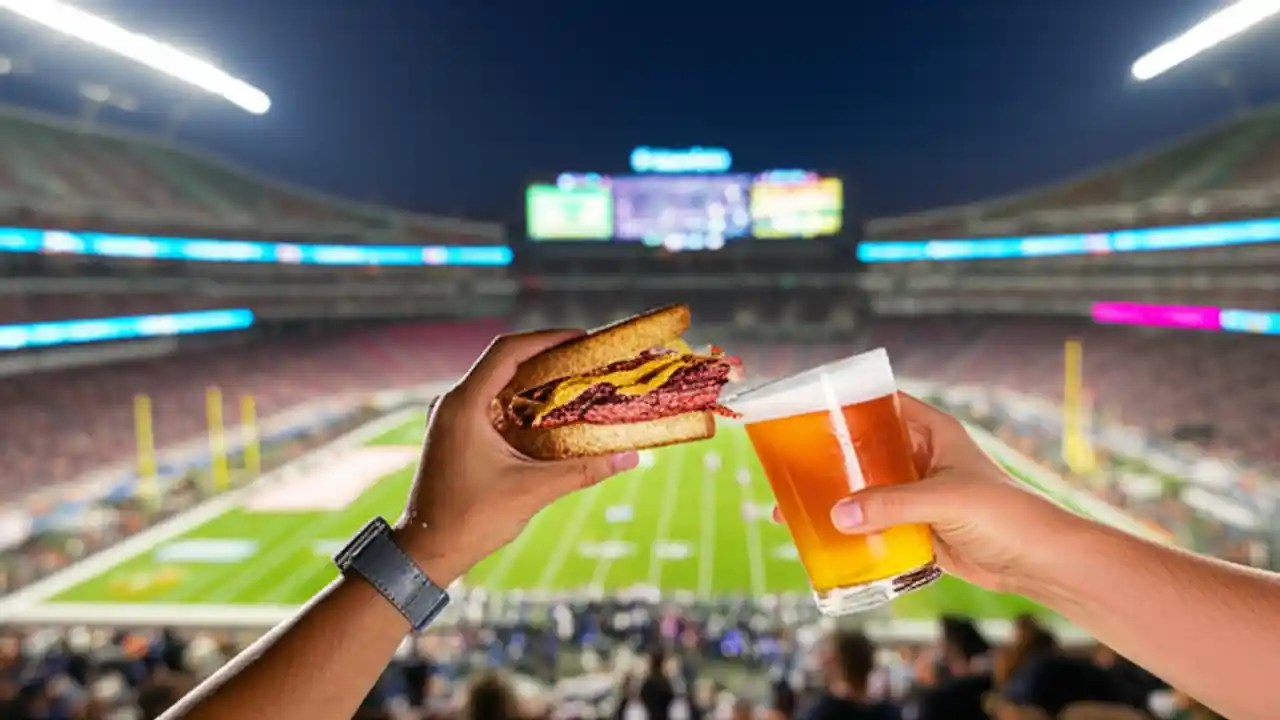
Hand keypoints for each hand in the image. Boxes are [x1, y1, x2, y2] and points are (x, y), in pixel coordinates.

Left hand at [392, 330, 638, 583]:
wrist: (426, 551)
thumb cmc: (471, 520)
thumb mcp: (532, 491)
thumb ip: (582, 470)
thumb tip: (629, 457)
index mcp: (464, 405)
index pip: (507, 352)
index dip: (546, 339)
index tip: (581, 338)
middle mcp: (452, 403)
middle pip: (502, 361)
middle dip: (545, 356)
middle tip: (584, 358)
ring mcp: (449, 418)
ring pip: (495, 381)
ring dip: (532, 378)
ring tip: (571, 379)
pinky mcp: (453, 433)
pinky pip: (488, 402)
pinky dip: (518, 400)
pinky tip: (544, 412)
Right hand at [783, 393, 1084, 593]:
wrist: (1038, 562)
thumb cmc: (1005, 514)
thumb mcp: (944, 500)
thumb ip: (892, 504)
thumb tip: (837, 514)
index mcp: (933, 433)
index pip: (884, 404)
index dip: (848, 403)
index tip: (807, 409)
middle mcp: (922, 459)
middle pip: (865, 450)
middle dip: (828, 459)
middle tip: (786, 465)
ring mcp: (919, 495)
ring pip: (866, 490)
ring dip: (834, 498)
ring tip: (790, 507)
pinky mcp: (919, 529)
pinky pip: (876, 525)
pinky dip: (851, 531)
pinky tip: (822, 538)